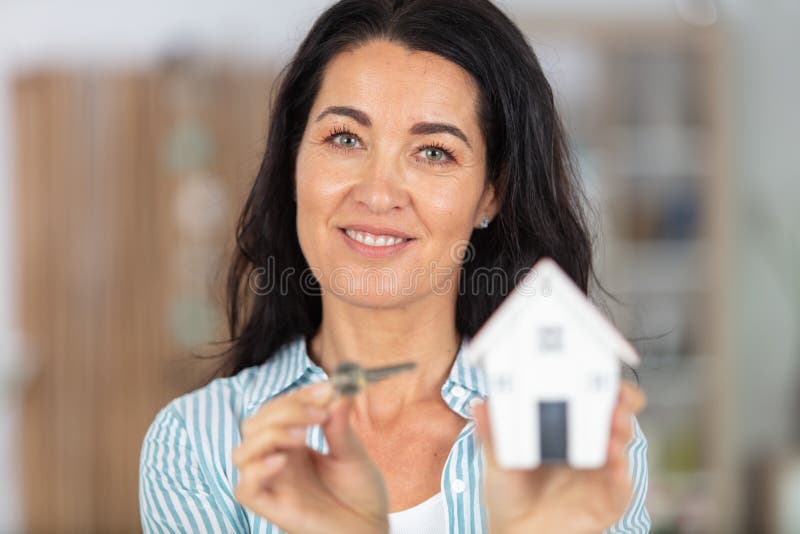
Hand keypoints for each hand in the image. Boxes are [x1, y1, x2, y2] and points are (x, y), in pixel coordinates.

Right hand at [233, 382, 388, 533]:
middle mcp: (278, 461)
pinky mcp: (272, 508)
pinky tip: (281, 461)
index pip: (279, 409)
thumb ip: (340, 425)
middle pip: (256, 425)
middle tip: (319, 413)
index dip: (298, 395)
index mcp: (294, 444)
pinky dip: (257, 470)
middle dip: (284, 410)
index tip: (327, 389)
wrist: (371, 528)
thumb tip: (338, 391)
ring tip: (302, 436)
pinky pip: (245, 489)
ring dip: (269, 434)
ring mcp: (274, 484)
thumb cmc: (361, 494)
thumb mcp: (353, 453)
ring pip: (242, 452)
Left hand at [472, 382, 646, 533]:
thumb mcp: (498, 458)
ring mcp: (602, 472)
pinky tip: (614, 460)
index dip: (599, 382)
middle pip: (616, 416)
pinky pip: (621, 484)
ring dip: (621, 430)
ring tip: (612, 422)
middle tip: (613, 394)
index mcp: (568, 428)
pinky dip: (621, 472)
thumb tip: (480, 404)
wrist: (517, 531)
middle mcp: (590, 446)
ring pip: (622, 445)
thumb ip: (492, 432)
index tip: (597, 369)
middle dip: (620, 400)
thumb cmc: (511, 492)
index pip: (591, 398)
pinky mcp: (609, 499)